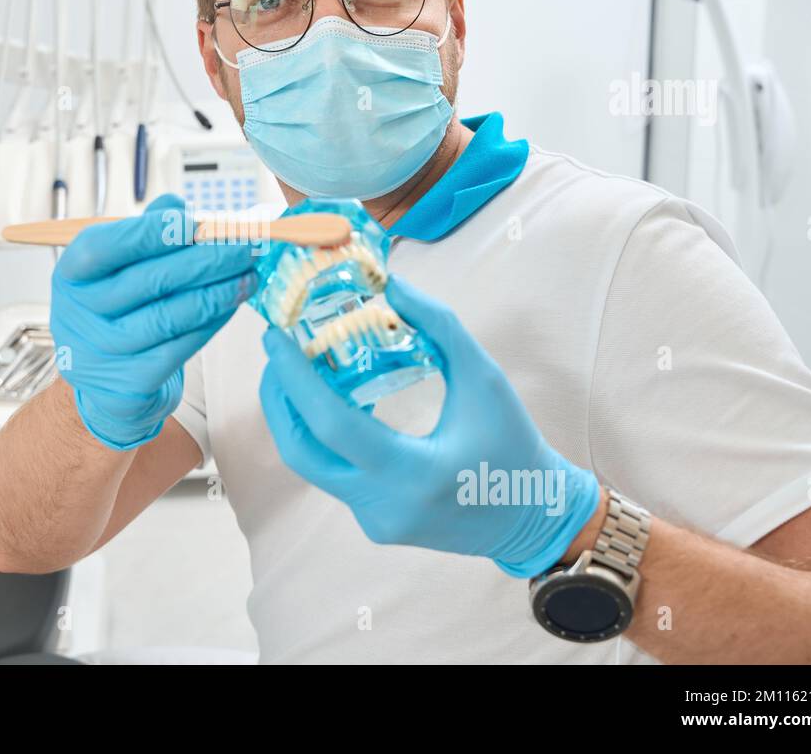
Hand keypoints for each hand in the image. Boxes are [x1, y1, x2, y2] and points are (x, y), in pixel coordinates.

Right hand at [52, 194, 255, 449]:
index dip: (152, 233)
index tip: (198, 222)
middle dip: (205, 260)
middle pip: (148, 281)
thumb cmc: (118, 309)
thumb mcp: (118, 267)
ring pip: (170, 316)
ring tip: (249, 275)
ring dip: (217, 293)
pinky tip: (232, 303)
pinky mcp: (130, 382)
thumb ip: (144, 232)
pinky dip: (212, 322)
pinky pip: (181, 347)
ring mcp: (102, 353)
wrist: (106, 382)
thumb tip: (176, 205)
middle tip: (245, 246)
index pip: (105, 247)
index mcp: (70, 274)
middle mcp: (78, 314)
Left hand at [258, 274, 599, 576]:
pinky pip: (334, 476)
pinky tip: (331, 401)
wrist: (535, 518)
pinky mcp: (374, 525)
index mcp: (413, 473)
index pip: (332, 426)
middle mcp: (384, 506)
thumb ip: (438, 327)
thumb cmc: (514, 445)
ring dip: (297, 416)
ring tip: (297, 369)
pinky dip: (323, 436)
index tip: (275, 337)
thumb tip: (390, 284)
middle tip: (276, 351)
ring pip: (311, 466)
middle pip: (301, 453)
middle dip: (278, 398)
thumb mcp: (484, 378)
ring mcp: (375, 522)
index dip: (295, 379)